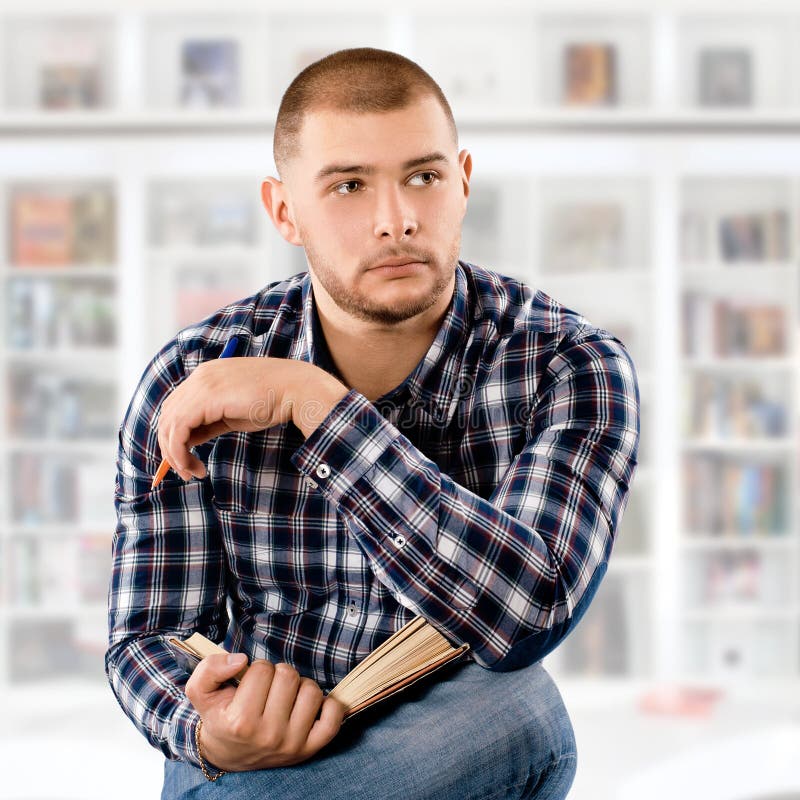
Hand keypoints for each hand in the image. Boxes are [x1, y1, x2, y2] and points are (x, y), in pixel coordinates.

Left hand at [156, 357, 348, 480]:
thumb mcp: (233, 415)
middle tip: (186, 471)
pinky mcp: (206, 398)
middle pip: (167, 415)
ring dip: (174, 453)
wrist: (295, 390)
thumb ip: (209, 423)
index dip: (174, 435)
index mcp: (207, 375)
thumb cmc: (272, 402)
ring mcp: (202, 385)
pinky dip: (179, 451)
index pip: (176, 406)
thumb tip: (188, 441)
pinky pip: (178, 429)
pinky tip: (193, 465)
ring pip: (169, 424)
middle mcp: (200, 376)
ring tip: (190, 472)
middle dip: (170, 447)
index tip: (186, 458)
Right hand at [185, 652, 346, 770]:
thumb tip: (240, 660)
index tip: (250, 683)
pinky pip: (334, 717)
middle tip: (268, 689)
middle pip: (288, 675)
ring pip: (312, 690)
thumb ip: (210, 669)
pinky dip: (329, 705)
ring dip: (300, 687)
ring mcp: (292, 744)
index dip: (257, 669)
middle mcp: (268, 736)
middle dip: (278, 674)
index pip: (262, 669)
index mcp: (240, 721)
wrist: (229, 754)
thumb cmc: (220, 717)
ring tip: (285, 697)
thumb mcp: (201, 693)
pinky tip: (309, 706)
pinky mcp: (311, 748)